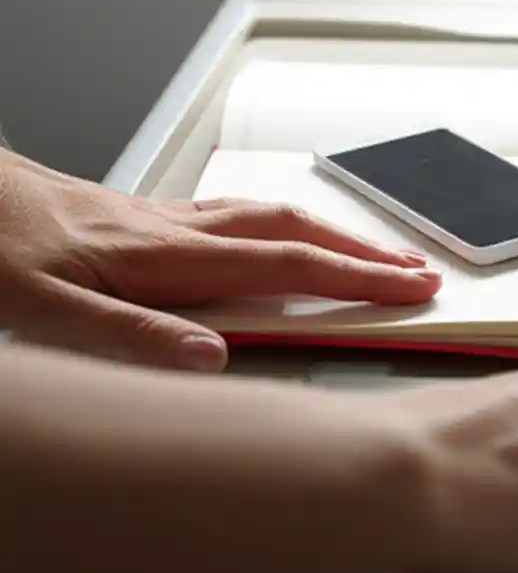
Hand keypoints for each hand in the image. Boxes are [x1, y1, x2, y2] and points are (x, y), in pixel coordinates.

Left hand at [0, 151, 440, 371]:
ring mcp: (165, 216)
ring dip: (331, 233)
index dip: (358, 277)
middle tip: (417, 268)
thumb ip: (129, 335)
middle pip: (296, 229)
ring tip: (371, 252)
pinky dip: (283, 225)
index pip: (288, 264)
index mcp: (167, 255)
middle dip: (364, 250)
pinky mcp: (147, 216)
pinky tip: (280, 237)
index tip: (413, 287)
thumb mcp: (44, 308)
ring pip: (270, 215)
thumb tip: (213, 358)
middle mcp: (179, 228)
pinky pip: (238, 214)